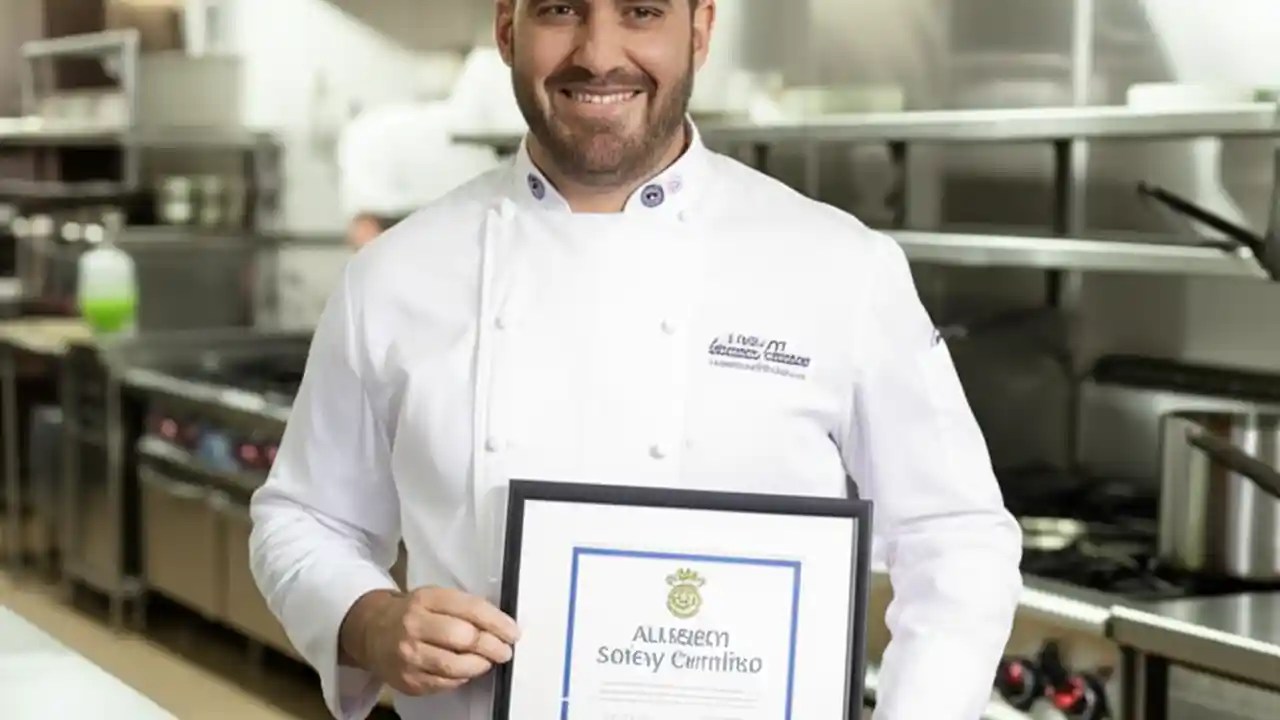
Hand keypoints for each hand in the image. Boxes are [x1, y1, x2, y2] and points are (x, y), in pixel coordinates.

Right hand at [342, 587, 520, 695]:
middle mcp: (414, 625)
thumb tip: (501, 625)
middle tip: (505, 650)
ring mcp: (408, 655)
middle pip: (464, 638)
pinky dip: (462, 678)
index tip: (513, 631)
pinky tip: (466, 671)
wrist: (370, 631)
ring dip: (480, 665)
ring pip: (455, 666)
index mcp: (426, 599)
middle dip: (492, 646)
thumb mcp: (433, 598)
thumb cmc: (411, 613)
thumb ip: (463, 608)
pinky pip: (444, 684)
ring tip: (488, 661)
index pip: (470, 609)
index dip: (497, 622)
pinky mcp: (407, 679)